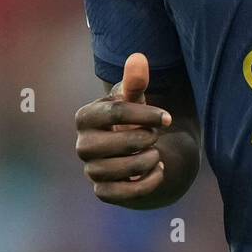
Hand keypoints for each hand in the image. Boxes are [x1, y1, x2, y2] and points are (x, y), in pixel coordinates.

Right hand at [75, 52, 173, 204]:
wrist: (131, 151)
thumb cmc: (131, 118)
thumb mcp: (134, 98)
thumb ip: (135, 80)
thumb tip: (138, 58)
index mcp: (85, 117)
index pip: (116, 113)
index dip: (147, 114)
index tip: (168, 117)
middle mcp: (83, 145)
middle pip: (123, 142)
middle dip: (147, 138)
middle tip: (154, 136)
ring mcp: (91, 170)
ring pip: (128, 168)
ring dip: (150, 159)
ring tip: (154, 152)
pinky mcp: (102, 192)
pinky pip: (128, 193)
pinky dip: (150, 181)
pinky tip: (158, 169)